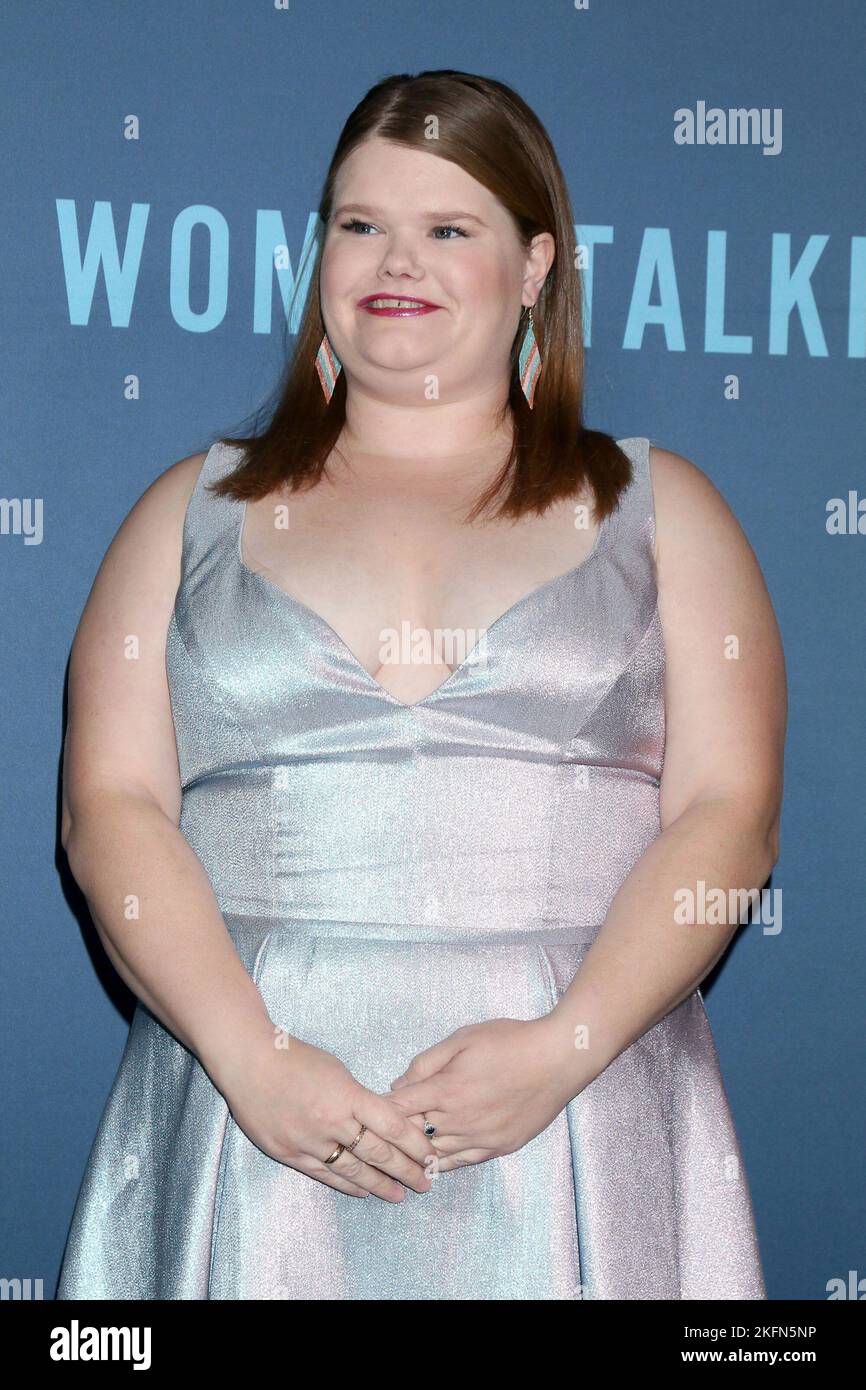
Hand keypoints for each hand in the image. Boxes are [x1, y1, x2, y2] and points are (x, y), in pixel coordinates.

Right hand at [211, 1023, 437, 1201]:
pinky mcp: (290, 1153)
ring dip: (380, 1184)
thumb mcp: (337, 1070)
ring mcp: (310, 1141)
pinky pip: (325, 1174)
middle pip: (378, 1152)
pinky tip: (363, 1191)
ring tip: (399, 1195)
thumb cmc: (296, 1059)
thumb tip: (381, 1120)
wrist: (249, 1063)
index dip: (416, 1144)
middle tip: (425, 1182)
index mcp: (348, 1096)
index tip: (431, 1155)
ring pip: (353, 1170)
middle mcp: (332, 1122)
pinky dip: (347, 1184)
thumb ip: (359, 1098)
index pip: (393, 1126)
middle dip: (406, 1170)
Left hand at [384, 1016, 577, 1172]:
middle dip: (393, 1136)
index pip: (398, 1109)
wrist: (557, 1059)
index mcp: (445, 1091)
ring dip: (415, 1154)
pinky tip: (433, 1162)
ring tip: (398, 1155)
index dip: (379, 1111)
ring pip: (435, 1155)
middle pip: (412, 1137)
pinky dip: (443, 1162)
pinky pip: (462, 1163)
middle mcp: (459, 1121)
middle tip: (376, 1137)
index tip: (366, 1112)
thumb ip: (426, 1062)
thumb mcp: (462, 1039)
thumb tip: (399, 1084)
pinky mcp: (499, 1147)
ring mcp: (480, 1138)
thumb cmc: (509, 1041)